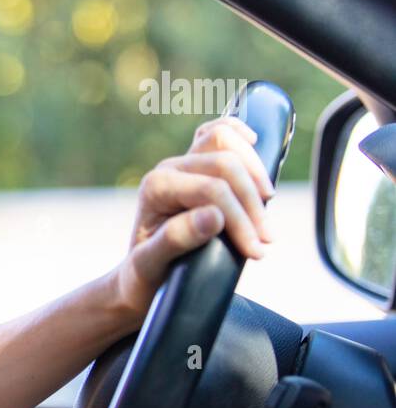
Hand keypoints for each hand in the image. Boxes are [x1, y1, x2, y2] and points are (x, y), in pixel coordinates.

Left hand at [112, 115, 275, 323]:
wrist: (141, 275)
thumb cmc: (145, 272)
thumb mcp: (151, 265)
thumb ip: (177, 240)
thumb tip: (214, 216)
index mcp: (156, 187)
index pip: (213, 190)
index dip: (240, 218)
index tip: (256, 250)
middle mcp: (168, 168)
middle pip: (226, 165)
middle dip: (252, 203)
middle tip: (266, 241)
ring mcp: (183, 162)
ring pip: (226, 141)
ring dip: (255, 174)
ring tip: (267, 208)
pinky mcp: (197, 164)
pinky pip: (217, 132)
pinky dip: (238, 132)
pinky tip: (254, 142)